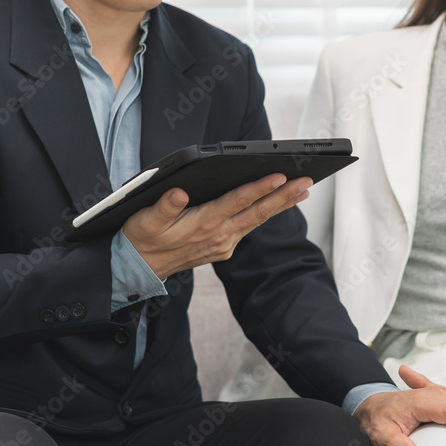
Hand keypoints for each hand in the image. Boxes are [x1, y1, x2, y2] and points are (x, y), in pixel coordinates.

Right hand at [122, 173, 311, 278]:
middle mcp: (219, 235)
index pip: (237, 201)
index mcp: (203, 223)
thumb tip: (178, 193)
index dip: (259, 188)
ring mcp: (224, 244)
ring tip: (301, 190)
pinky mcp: (223, 248)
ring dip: (281, 204)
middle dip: (284, 195)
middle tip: (306, 181)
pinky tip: (277, 205)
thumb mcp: (145, 220)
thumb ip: (164, 206)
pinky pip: (249, 228)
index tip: (279, 176)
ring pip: (258, 220)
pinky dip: (266, 214)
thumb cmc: (142, 239)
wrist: (139, 269)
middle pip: (258, 212)